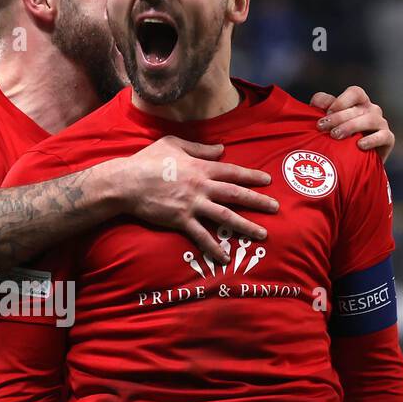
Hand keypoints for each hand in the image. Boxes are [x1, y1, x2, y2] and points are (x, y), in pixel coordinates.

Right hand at [107, 136, 278, 262]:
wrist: (127, 183)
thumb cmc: (147, 160)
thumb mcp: (173, 144)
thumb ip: (199, 148)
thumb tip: (221, 150)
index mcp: (201, 167)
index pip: (232, 172)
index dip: (251, 176)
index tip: (268, 181)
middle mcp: (201, 186)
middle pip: (236, 194)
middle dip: (258, 201)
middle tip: (275, 208)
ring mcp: (192, 205)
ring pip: (225, 216)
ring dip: (246, 225)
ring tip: (262, 234)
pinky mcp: (181, 220)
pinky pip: (201, 236)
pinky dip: (214, 247)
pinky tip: (225, 257)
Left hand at [311, 85, 394, 161]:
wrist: (352, 164)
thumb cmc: (338, 139)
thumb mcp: (328, 121)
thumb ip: (322, 106)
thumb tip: (317, 102)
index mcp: (359, 103)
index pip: (354, 92)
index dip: (341, 101)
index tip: (326, 113)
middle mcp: (371, 110)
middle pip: (358, 108)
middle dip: (338, 117)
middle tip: (322, 127)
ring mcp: (381, 124)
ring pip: (370, 119)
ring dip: (351, 126)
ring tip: (336, 136)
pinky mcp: (388, 140)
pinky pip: (384, 136)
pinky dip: (371, 140)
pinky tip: (359, 145)